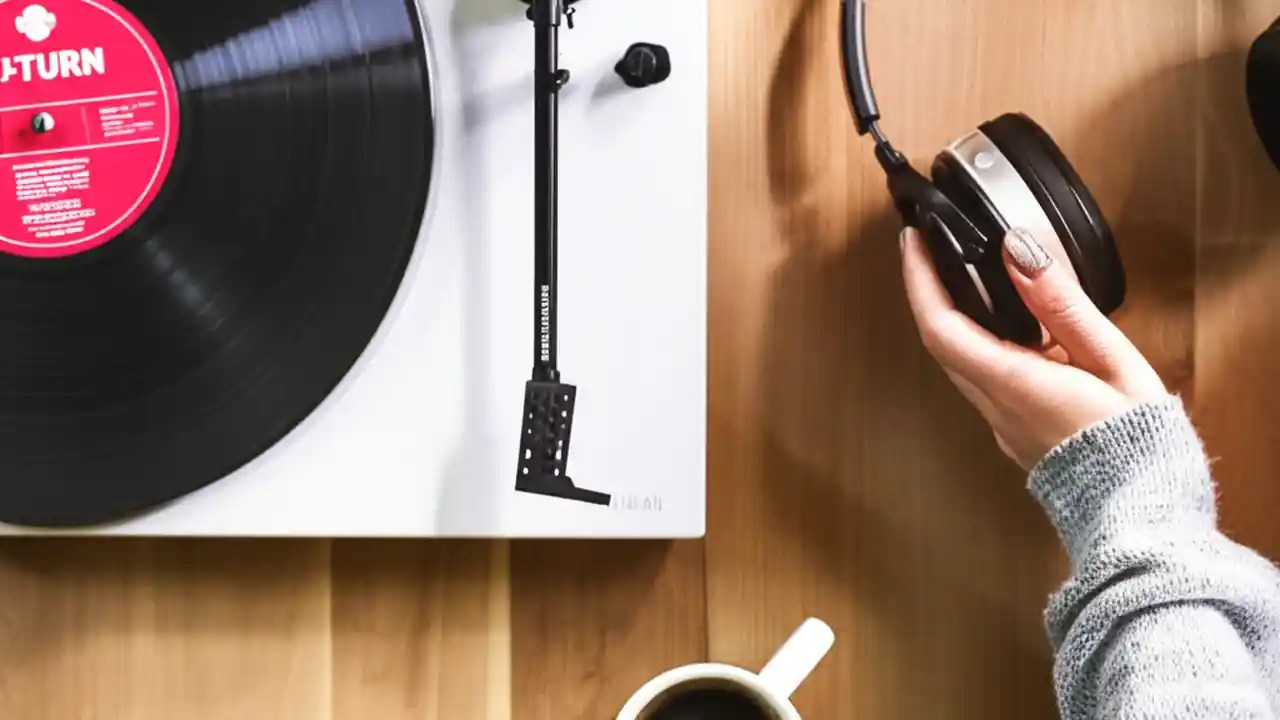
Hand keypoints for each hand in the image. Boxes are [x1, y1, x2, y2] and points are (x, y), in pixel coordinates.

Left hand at [900, 226, 1167, 469]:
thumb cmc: (1138, 437)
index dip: (919, 280)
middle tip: (931, 248)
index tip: (913, 241)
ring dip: (955, 318)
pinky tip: (1011, 326)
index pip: (940, 326)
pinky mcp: (1016, 434)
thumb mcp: (1111, 359)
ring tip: (965, 275)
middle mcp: (995, 407)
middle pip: (942, 343)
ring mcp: (1002, 425)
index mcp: (1012, 384)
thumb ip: (1061, 305)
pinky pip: (985, 380)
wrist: (1148, 511)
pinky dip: (983, 344)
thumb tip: (1018, 254)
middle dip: (929, 291)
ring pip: (961, 363)